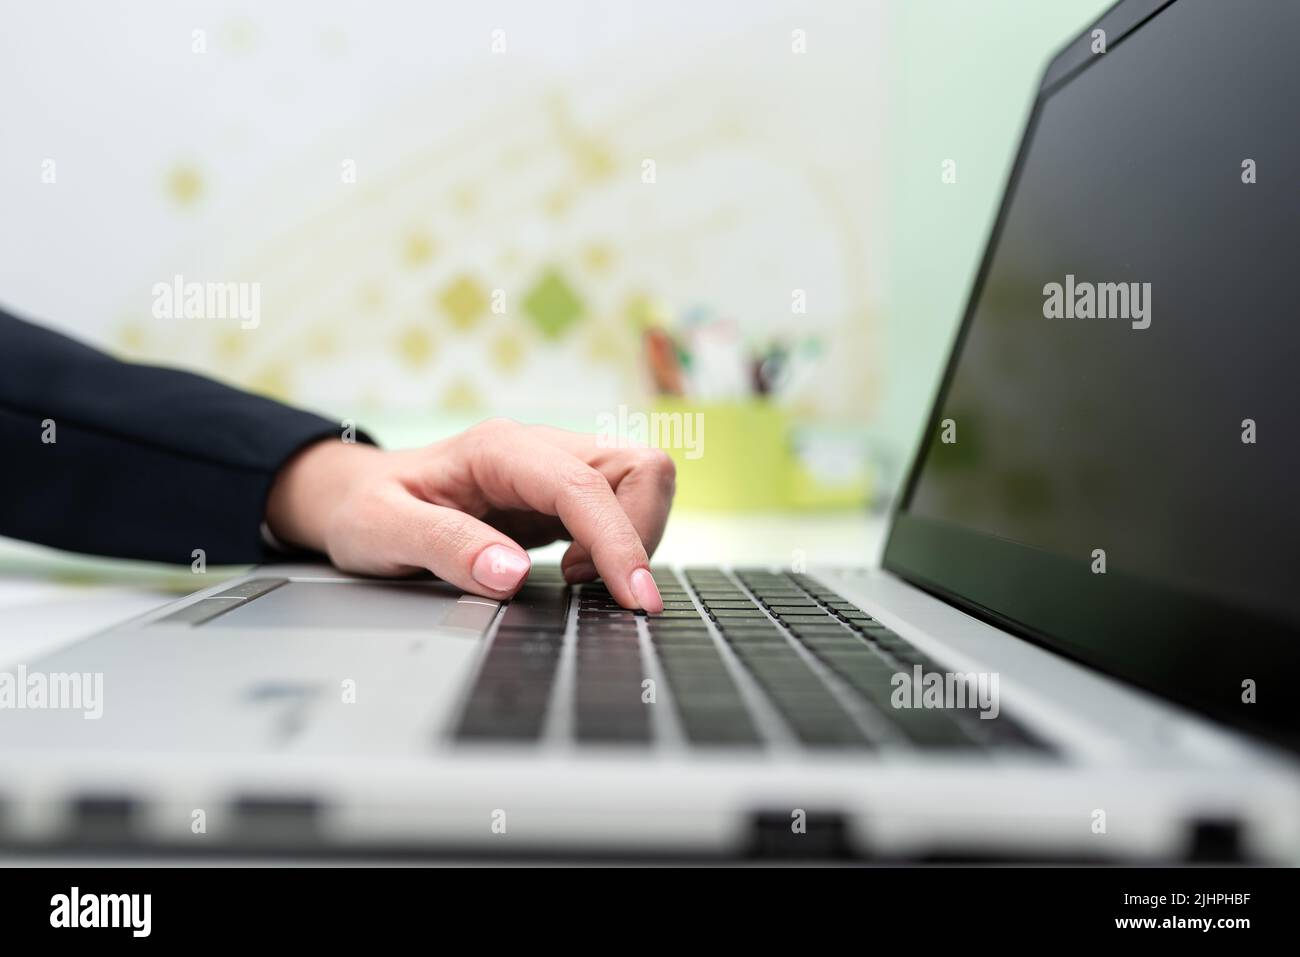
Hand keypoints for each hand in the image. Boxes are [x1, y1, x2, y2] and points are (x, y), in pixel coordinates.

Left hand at [264, 419, 673, 610]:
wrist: (356, 495)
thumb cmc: (366, 508)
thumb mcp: (383, 530)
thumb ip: (446, 548)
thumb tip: (511, 574)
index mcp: (499, 450)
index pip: (585, 486)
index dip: (619, 541)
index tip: (633, 599)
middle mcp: (538, 449)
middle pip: (639, 467)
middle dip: (638, 534)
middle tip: (593, 587)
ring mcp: (555, 469)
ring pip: (643, 481)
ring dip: (632, 537)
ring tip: (578, 579)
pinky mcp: (562, 496)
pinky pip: (622, 506)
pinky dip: (620, 543)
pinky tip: (577, 574)